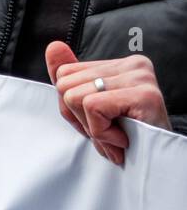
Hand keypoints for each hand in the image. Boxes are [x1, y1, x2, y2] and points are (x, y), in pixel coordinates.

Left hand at [45, 42, 170, 165]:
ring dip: (92, 128)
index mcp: (120, 64)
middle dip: (78, 118)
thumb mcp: (89, 108)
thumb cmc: (125, 137)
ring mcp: (140, 77)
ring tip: (118, 135)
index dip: (71, 107)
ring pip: (74, 97)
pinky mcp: (144, 95)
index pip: (64, 74)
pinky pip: (93, 108)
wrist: (157, 163)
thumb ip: (70, 78)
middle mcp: (133, 64)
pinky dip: (102, 132)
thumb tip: (53, 46)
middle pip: (64, 85)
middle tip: (108, 131)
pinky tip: (123, 138)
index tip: (99, 122)